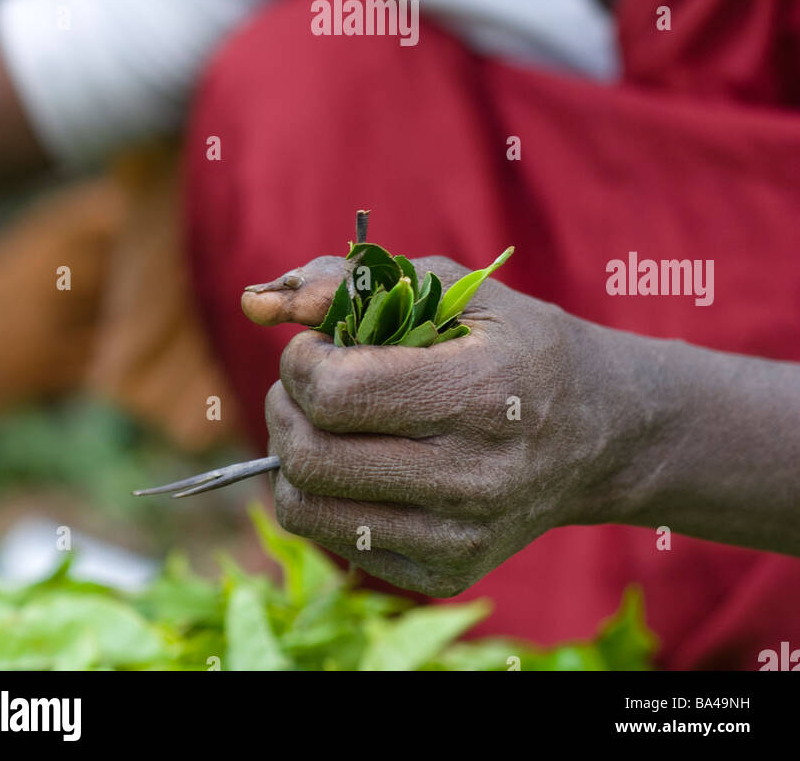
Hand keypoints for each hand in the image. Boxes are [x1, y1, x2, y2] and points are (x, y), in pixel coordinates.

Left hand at [251, 255, 628, 596]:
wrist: (600, 434)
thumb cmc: (515, 345)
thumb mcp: (453, 289)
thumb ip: (352, 281)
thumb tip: (254, 304)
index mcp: (481, 391)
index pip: (337, 393)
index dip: (301, 361)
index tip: (316, 346)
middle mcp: (475, 476)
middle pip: (312, 456)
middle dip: (284, 405)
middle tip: (307, 382)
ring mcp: (462, 536)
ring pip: (310, 508)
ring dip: (292, 453)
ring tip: (323, 421)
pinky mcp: (448, 573)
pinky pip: (336, 541)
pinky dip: (327, 496)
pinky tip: (363, 462)